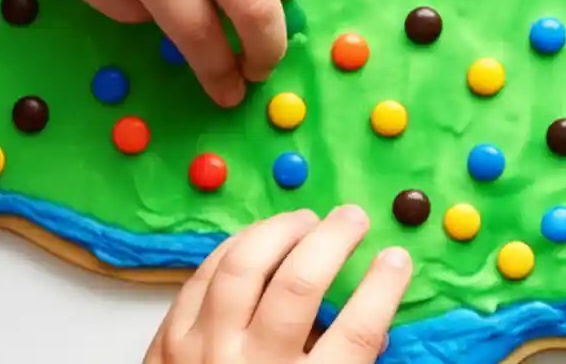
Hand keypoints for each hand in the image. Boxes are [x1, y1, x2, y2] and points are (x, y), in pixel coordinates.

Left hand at [146, 206, 411, 363]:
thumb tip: (375, 321)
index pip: (357, 331)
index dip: (382, 288)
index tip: (397, 257)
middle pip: (298, 285)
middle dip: (333, 239)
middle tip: (354, 216)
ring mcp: (204, 351)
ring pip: (242, 268)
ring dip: (279, 231)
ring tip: (305, 219)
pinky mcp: (168, 342)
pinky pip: (202, 277)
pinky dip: (232, 249)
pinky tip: (257, 239)